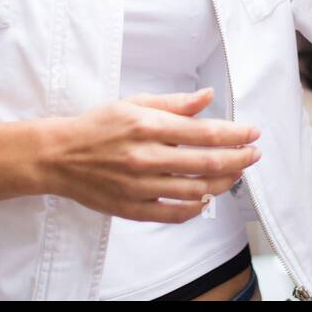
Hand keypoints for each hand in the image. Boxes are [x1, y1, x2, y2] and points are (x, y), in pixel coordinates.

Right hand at [43, 88, 260, 222]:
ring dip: (223, 183)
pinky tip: (207, 198)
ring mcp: (140, 186)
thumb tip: (208, 96)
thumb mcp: (135, 102)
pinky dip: (195, 208)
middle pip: (206, 162)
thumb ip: (175, 103)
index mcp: (149, 126)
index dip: (235, 134)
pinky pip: (173, 214)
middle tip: (254, 154)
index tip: (253, 133)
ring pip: (195, 190)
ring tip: (236, 173)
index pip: (204, 132)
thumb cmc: (98, 126)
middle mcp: (147, 157)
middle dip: (238, 158)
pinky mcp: (132, 208)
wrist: (58, 156)